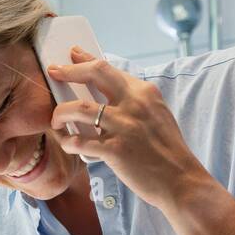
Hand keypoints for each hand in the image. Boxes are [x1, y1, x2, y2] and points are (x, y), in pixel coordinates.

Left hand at [46, 46, 218, 213]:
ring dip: (61, 113)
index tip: (72, 54)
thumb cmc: (166, 151)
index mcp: (145, 92)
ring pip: (79, 108)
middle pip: (95, 73)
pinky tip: (66, 143)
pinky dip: (68, 142)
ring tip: (55, 121)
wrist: (180, 181)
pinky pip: (80, 141)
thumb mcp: (157, 115)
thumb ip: (135, 102)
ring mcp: (124, 126)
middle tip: (54, 73)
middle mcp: (134, 103)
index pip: (109, 68)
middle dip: (69, 71)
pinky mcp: (115, 150)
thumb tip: (107, 95)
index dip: (86, 60)